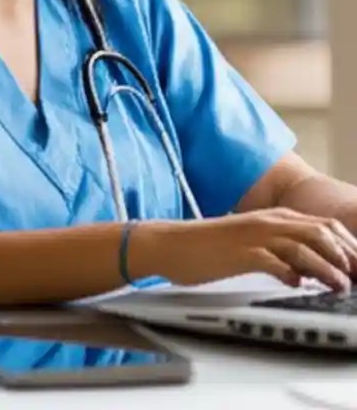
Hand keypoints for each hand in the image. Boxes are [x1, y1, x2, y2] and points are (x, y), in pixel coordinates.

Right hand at [137, 208, 356, 291]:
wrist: (166, 244)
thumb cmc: (203, 247)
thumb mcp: (248, 241)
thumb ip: (277, 249)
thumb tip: (304, 269)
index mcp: (271, 217)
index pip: (324, 226)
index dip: (347, 246)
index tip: (356, 266)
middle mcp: (267, 222)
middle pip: (321, 233)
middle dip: (345, 256)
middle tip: (355, 278)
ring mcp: (253, 236)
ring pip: (304, 247)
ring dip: (327, 268)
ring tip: (339, 285)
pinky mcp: (239, 253)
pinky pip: (275, 262)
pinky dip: (292, 273)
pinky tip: (297, 284)